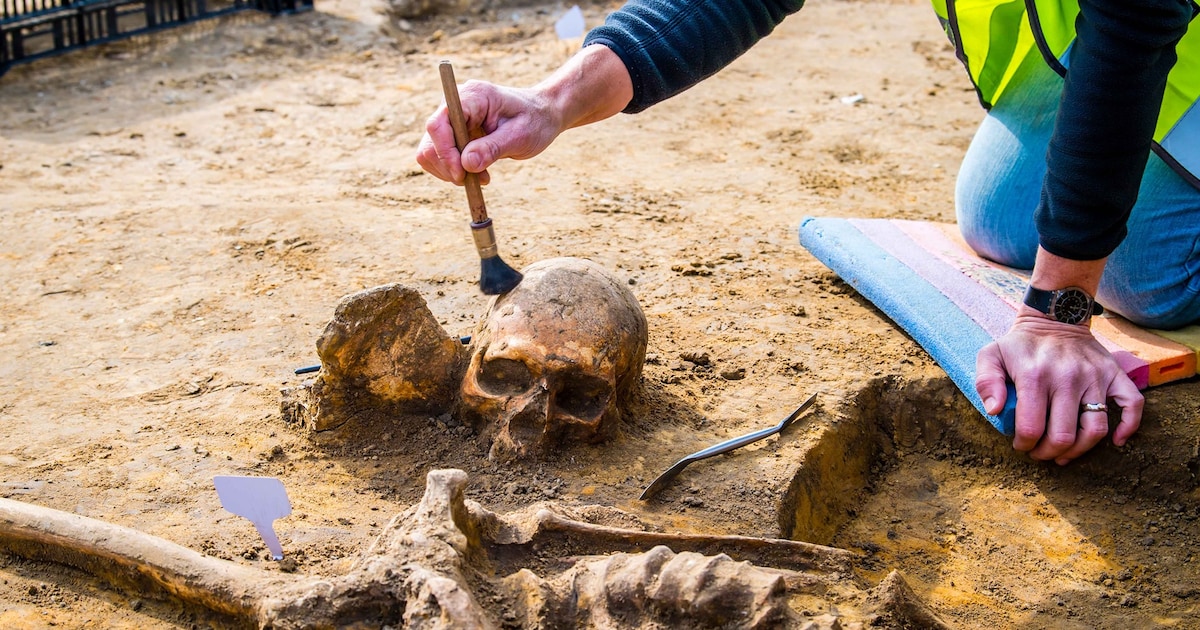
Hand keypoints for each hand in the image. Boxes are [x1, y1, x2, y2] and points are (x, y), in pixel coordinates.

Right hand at [415, 44, 633, 185]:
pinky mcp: (454, 133)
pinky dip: (454, 171)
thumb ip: (493, 148)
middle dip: (448, 166)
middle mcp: (456, 104)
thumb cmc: (536, 120)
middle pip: (431, 140)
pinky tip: (478, 174)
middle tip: (473, 180)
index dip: (445, 151)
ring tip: (481, 177)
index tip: (461, 174)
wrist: (543, 115)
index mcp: (472, 96)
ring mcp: (453, 119)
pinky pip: (440, 157)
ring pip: (430, 151)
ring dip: (451, 171)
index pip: (440, 123)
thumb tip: (465, 164)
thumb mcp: (520, 135)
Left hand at [975, 311, 1143, 464]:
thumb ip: (986, 382)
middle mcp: (1068, 378)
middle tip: (1040, 453)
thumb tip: (994, 411)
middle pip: (1064, 436)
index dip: (1025, 444)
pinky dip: (1129, 427)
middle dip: (1049, 453)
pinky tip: (1116, 441)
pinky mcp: (1114, 375)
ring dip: (1080, 451)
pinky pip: (1133, 405)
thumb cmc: (1020, 344)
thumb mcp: (991, 355)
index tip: (1021, 445)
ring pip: (1096, 430)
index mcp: (1035, 376)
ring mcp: (1095, 377)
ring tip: (1064, 454)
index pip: (1032, 427)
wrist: (1056, 316)